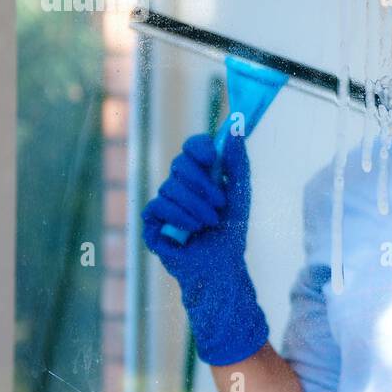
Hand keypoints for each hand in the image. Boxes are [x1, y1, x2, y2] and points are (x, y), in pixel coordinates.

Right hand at [142, 133, 268, 364]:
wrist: (221, 266)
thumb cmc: (231, 231)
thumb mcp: (239, 192)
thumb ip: (237, 160)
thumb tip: (236, 126)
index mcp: (200, 175)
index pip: (192, 147)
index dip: (199, 148)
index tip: (211, 158)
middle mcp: (179, 185)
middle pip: (179, 164)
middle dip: (203, 186)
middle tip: (219, 205)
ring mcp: (164, 203)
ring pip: (169, 187)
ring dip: (196, 208)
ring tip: (208, 225)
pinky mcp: (152, 222)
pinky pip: (157, 206)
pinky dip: (179, 218)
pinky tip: (190, 231)